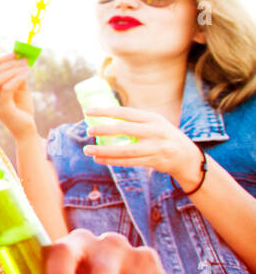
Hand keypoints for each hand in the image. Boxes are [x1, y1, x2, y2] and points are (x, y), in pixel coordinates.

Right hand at [0, 54, 38, 139]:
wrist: (26, 129)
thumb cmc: (21, 108)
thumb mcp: (19, 88)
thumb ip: (16, 75)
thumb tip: (20, 59)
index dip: (1, 61)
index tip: (15, 54)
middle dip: (8, 64)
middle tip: (24, 60)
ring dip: (12, 70)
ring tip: (27, 67)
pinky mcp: (2, 109)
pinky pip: (6, 88)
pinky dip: (16, 78)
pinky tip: (26, 75)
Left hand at [81, 106, 204, 185]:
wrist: (187, 156)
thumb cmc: (164, 136)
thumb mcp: (156, 123)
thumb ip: (135, 121)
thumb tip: (105, 117)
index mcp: (153, 119)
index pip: (126, 113)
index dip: (106, 111)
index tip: (88, 111)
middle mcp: (155, 132)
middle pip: (125, 130)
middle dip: (104, 130)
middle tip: (88, 130)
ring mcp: (154, 148)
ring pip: (125, 150)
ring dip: (104, 150)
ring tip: (87, 149)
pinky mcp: (152, 162)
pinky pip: (128, 162)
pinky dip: (111, 160)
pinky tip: (98, 159)